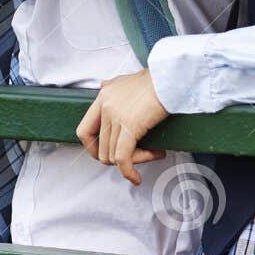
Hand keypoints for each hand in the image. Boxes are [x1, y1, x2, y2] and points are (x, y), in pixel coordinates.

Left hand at [76, 69, 169, 184]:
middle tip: (139, 155)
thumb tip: (104, 87)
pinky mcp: (131, 126)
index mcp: (102, 97)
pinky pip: (123, 158)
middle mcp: (105, 106)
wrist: (170, 77)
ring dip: (133, 162)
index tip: (106, 154)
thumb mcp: (125, 80)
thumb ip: (112, 86)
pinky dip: (128, 172)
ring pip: (113, 156)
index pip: (84, 131)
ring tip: (152, 154)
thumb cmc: (154, 80)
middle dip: (119, 158)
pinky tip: (136, 177)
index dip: (93, 149)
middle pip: (102, 148)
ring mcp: (116, 116)